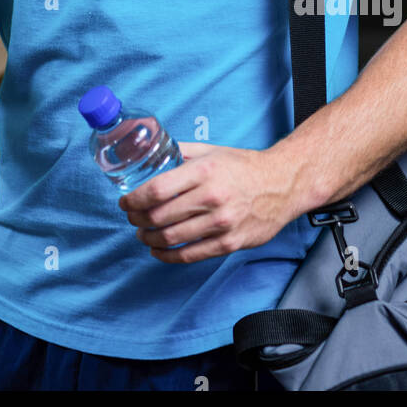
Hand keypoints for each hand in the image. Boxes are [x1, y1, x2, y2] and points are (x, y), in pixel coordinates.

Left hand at [119, 142, 298, 264]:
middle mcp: (211, 197)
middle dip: (137, 220)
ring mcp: (221, 223)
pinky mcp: (229, 243)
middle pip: (159, 216)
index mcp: (203, 171)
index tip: (125, 202)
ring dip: (149, 239)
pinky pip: (191, 255)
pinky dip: (168, 256)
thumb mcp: (211, 151)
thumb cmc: (244, 166)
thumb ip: (181, 152)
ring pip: (172, 237)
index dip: (133, 199)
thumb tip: (151, 153)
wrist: (281, 185)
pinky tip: (158, 251)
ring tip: (142, 234)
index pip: (156, 190)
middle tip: (131, 218)